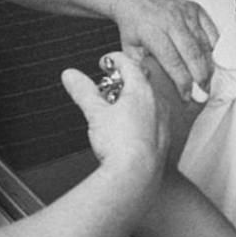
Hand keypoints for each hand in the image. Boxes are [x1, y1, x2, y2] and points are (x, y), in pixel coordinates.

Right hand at [61, 52, 169, 179]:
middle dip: (124, 81)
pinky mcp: (165, 139)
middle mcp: (157, 103)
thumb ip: (83, 91)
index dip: (115, 59)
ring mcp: (163, 121)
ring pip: (150, 102)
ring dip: (134, 100)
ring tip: (115, 110)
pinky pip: (154, 120)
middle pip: (142, 81)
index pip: (129, 64)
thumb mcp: (95, 113)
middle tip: (107, 87)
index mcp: (141, 91)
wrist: (136, 176)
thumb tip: (70, 75)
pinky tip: (129, 130)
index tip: (106, 61)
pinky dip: (142, 118)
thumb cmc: (120, 145)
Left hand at [114, 0, 217, 101]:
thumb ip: (140, 67)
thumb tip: (154, 85)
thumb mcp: (128, 49)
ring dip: (209, 66)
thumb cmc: (133, 27)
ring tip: (208, 82)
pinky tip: (212, 62)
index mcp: (153, 32)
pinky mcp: (196, 9)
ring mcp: (186, 13)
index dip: (182, 82)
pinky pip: (211, 31)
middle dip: (200, 77)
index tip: (187, 97)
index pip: (173, 62)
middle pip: (193, 54)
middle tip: (203, 94)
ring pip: (204, 44)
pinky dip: (214, 48)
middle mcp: (172, 21)